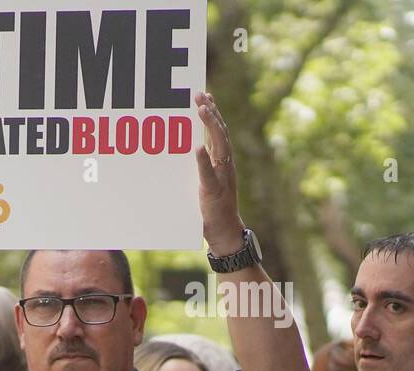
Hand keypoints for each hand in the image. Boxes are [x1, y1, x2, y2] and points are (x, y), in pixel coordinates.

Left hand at [193, 91, 245, 254]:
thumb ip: (199, 166)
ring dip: (210, 127)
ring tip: (201, 110)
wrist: (225, 231)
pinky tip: (198, 147)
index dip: (213, 112)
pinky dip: (203, 160)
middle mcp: (225, 165)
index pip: (218, 131)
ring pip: (218, 146)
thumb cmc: (212, 207)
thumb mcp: (205, 181)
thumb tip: (188, 150)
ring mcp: (222, 177)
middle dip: (210, 112)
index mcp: (222, 161)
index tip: (205, 95)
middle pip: (219, 132)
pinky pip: (208, 173)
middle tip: (200, 94)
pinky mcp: (214, 191)